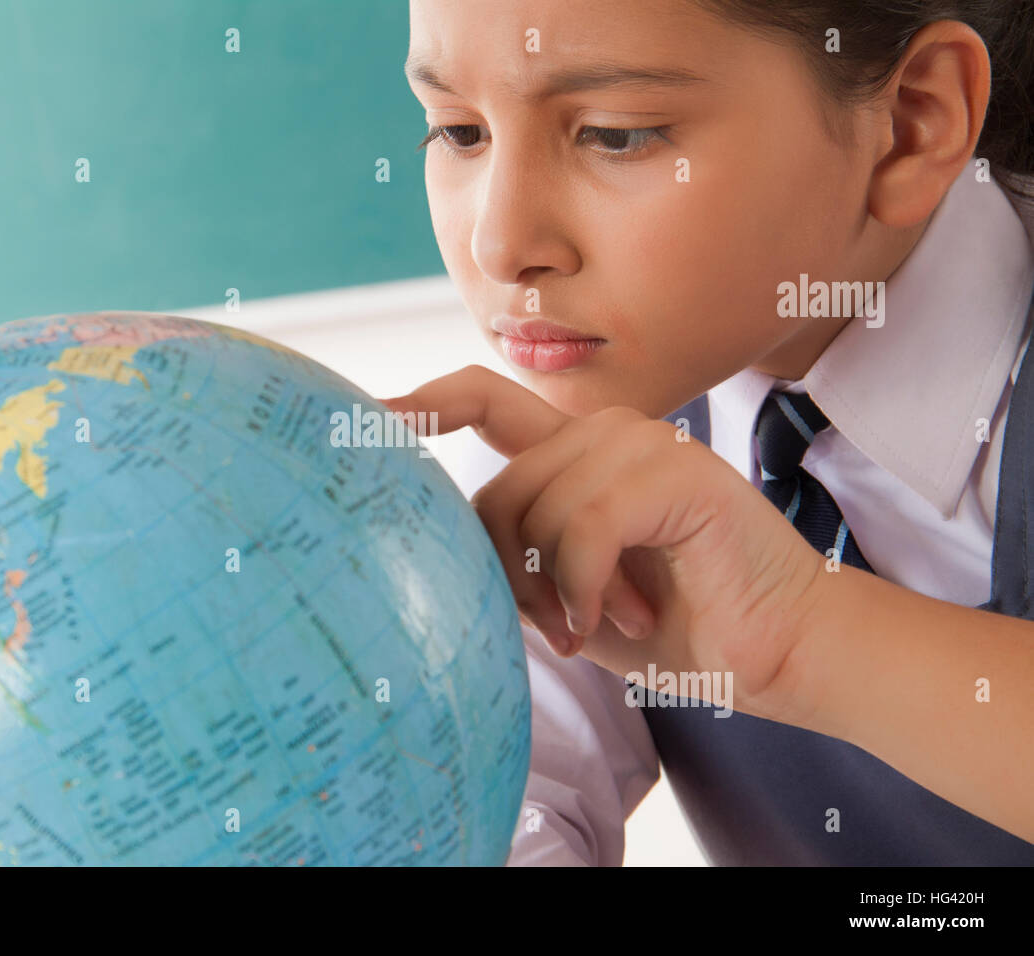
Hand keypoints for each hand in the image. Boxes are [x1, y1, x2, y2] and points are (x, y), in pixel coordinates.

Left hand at [382, 366, 832, 724]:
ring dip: (557, 591)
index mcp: (572, 453)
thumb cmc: (668, 626)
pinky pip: (584, 527)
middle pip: (495, 490)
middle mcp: (602, 432)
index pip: (482, 400)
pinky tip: (622, 621)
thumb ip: (512, 558)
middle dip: (510, 575)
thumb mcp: (566, 592)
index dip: (422, 402)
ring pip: (536, 509)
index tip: (366, 417)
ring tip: (600, 626)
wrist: (772, 652)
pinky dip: (588, 588)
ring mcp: (641, 442)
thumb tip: (437, 550)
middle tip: (557, 629)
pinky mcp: (677, 469)